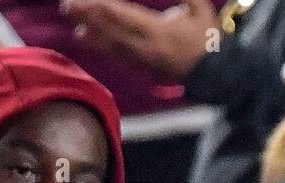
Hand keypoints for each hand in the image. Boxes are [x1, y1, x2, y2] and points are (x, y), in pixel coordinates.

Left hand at [61, 0, 220, 79]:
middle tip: (67, 6)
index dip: (104, 8)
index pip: (125, 17)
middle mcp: (147, 48)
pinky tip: (87, 38)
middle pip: (112, 31)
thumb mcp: (200, 8)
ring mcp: (144, 59)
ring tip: (74, 24)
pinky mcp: (144, 67)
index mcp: (159, 32)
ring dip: (91, 34)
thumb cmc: (208, 37)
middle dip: (88, 18)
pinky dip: (102, 46)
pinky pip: (118, 55)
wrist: (217, 74)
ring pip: (112, 46)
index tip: (86, 1)